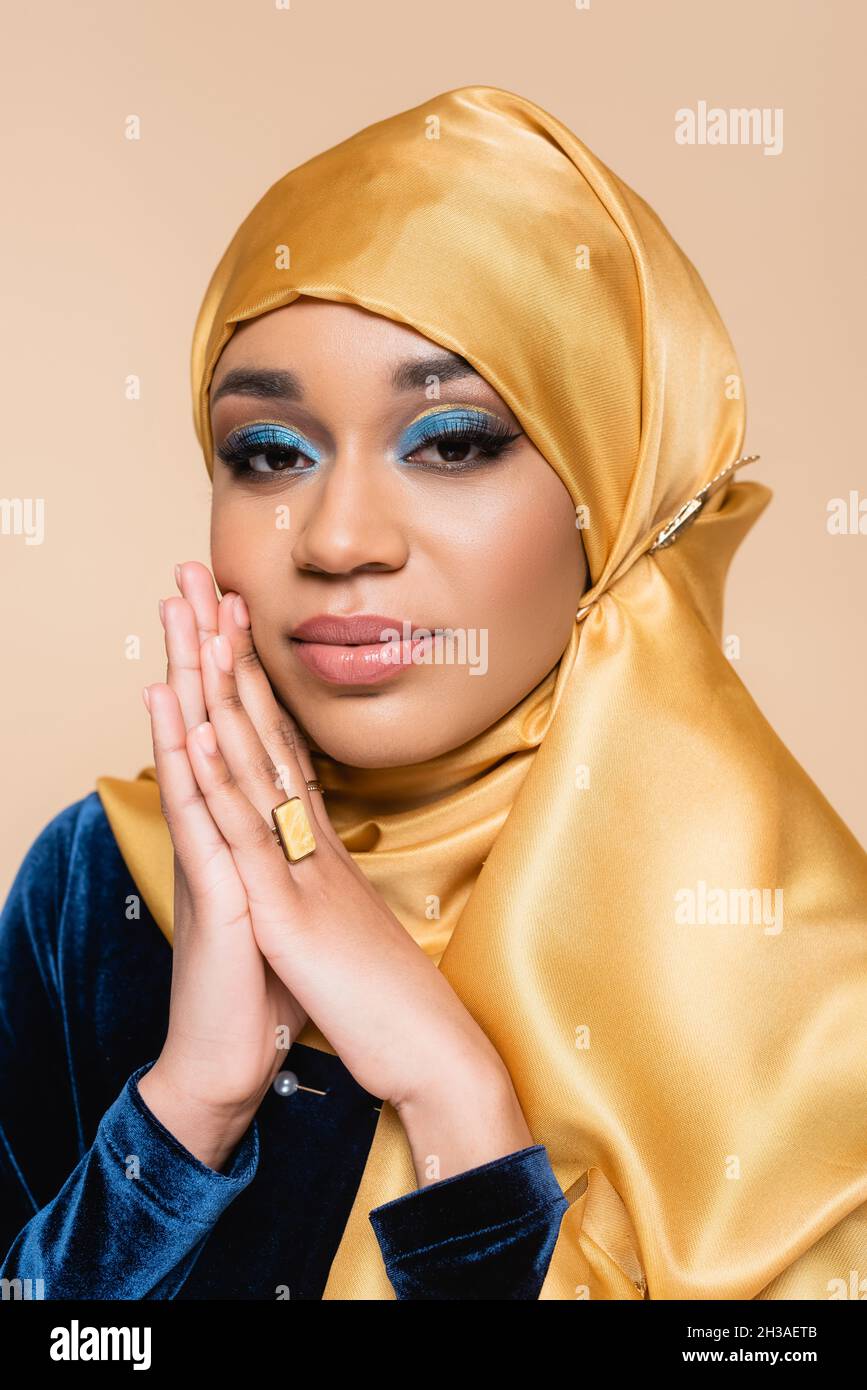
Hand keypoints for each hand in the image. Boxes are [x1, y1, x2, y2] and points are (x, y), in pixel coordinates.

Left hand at [155, 561, 532, 1181]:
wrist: (438, 1056)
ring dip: (216, 688)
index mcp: (320, 849)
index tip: (229, 628)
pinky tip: (196, 723)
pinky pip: (248, 833)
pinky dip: (219, 775)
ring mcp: (302, 869)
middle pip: (263, 732)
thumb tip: (321, 870)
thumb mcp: (354, 931)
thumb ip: (332, 891)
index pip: (279, 751)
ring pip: (251, 763)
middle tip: (202, 581)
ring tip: (191, 616)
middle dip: (227, 655)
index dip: (250, 686)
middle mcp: (311, 841)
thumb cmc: (396, 1004)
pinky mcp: (294, 912)